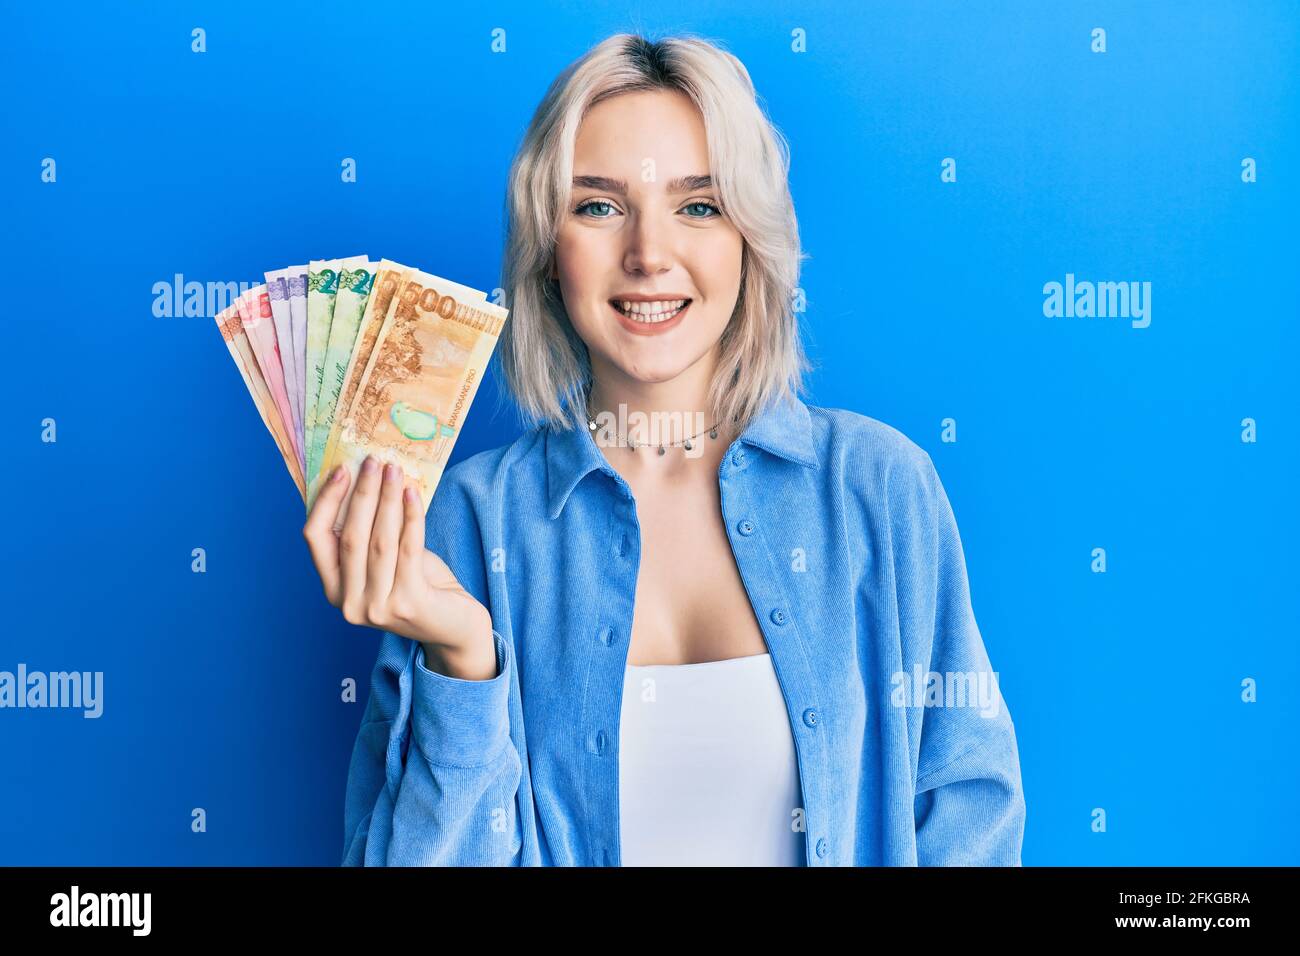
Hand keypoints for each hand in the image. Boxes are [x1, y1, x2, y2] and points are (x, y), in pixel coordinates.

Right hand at [303, 455, 494, 676]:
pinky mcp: (410, 604)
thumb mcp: (386, 562)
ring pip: (379, 541)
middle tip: (373, 461)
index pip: (316, 538)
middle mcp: (349, 603)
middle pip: (350, 536)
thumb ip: (370, 533)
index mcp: (334, 590)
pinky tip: (413, 495)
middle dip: (361, 493)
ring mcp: (378, 607)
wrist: (454, 628)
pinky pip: (408, 549)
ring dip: (387, 500)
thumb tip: (367, 479)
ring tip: (395, 471)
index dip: (326, 502)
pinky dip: (411, 517)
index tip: (341, 470)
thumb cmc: (419, 586)